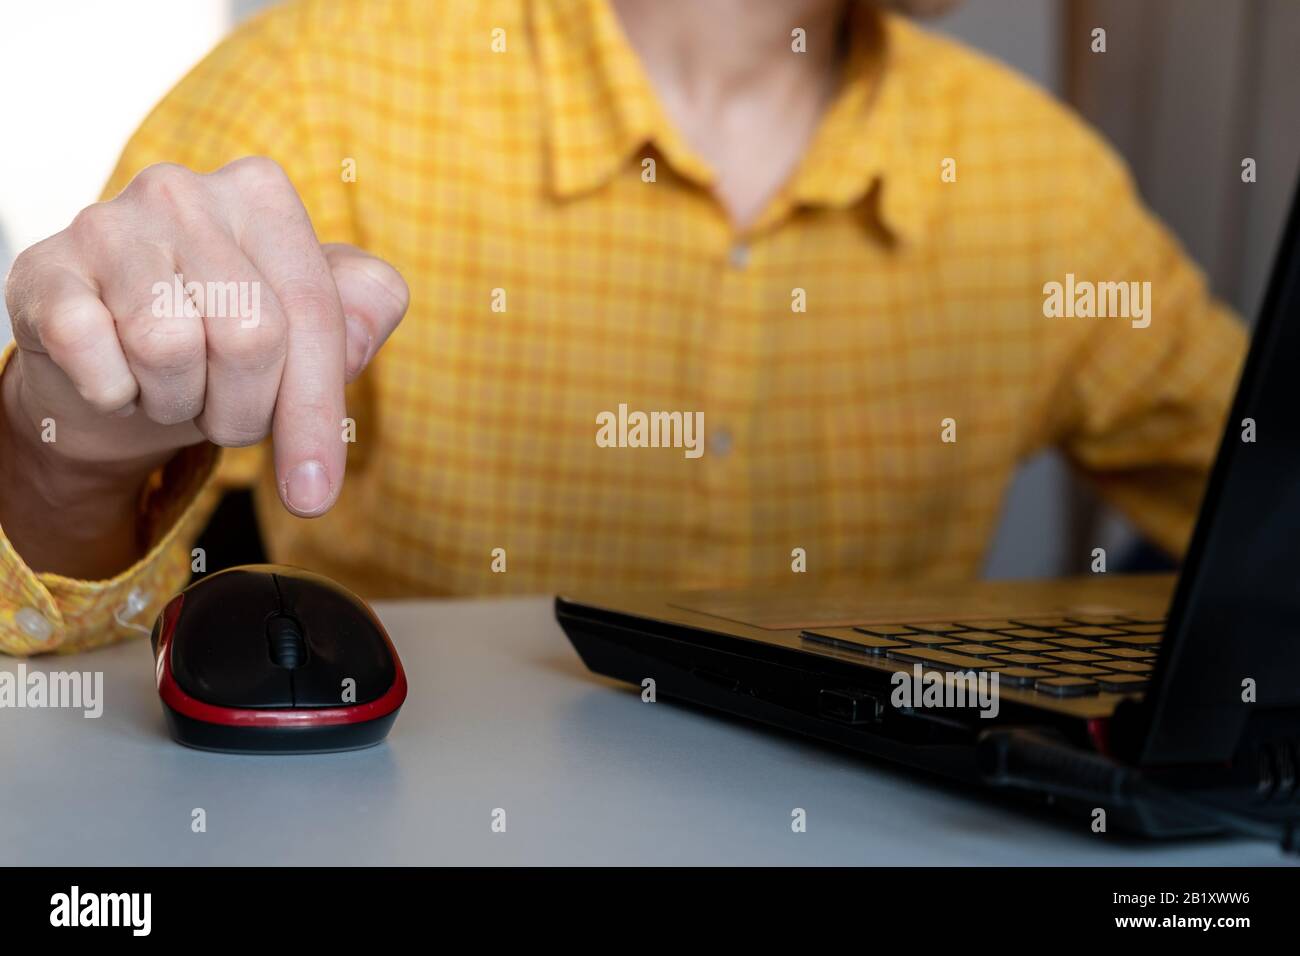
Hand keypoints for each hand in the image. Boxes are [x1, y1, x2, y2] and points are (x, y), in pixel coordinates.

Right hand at [3, 157, 407, 517]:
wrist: (115, 369)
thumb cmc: (221, 342)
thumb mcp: (308, 330)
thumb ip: (363, 312)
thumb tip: (366, 327)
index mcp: (262, 196)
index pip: (312, 312)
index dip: (316, 413)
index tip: (313, 493)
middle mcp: (185, 191)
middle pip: (250, 334)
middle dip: (244, 407)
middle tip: (223, 406)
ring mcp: (107, 223)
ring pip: (168, 348)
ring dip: (177, 399)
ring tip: (171, 383)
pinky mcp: (44, 270)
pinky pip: (94, 353)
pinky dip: (112, 392)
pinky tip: (115, 375)